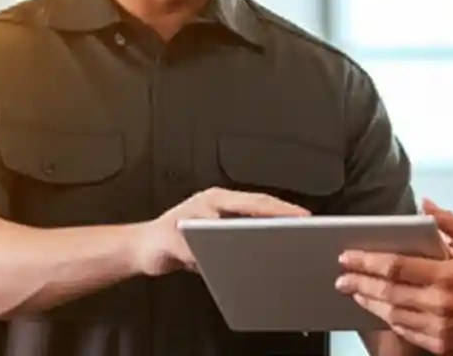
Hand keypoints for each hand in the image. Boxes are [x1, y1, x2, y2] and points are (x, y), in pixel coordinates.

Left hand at [133, 187, 308, 275]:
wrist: (143, 251)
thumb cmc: (155, 243)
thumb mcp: (172, 244)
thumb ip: (189, 247)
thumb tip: (211, 252)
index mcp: (212, 200)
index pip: (254, 202)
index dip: (280, 209)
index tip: (300, 216)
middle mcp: (219, 206)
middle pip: (260, 208)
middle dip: (286, 216)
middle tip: (309, 227)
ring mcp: (222, 219)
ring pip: (257, 220)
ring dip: (276, 228)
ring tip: (297, 239)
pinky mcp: (221, 235)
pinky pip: (248, 235)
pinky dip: (263, 241)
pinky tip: (273, 252)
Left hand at [336, 199, 452, 354]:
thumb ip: (449, 222)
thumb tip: (425, 203)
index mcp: (447, 276)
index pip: (395, 267)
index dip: (366, 262)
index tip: (346, 257)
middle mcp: (439, 304)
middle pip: (387, 292)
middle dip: (359, 283)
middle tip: (341, 278)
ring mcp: (440, 328)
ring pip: (392, 314)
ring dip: (370, 302)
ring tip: (355, 292)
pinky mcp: (442, 345)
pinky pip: (407, 331)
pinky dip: (390, 320)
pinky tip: (380, 310)